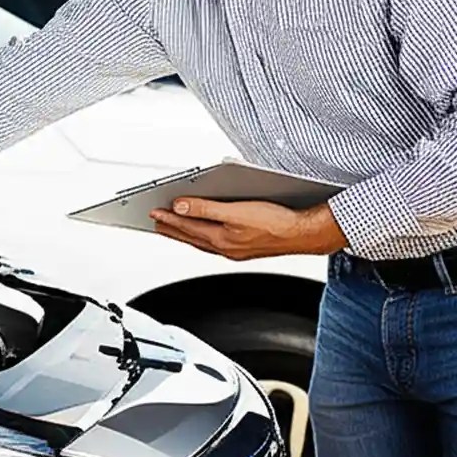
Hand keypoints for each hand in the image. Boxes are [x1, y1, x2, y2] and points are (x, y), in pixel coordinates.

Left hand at [150, 198, 346, 260]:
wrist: (304, 234)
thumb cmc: (277, 222)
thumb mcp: (236, 210)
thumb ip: (205, 208)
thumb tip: (180, 206)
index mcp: (221, 239)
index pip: (186, 227)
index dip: (168, 218)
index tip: (153, 212)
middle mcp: (225, 248)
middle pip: (190, 237)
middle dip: (171, 228)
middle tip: (155, 221)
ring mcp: (235, 250)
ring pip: (202, 241)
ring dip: (185, 234)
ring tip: (172, 227)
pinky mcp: (245, 248)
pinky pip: (214, 243)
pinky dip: (202, 237)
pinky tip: (204, 234)